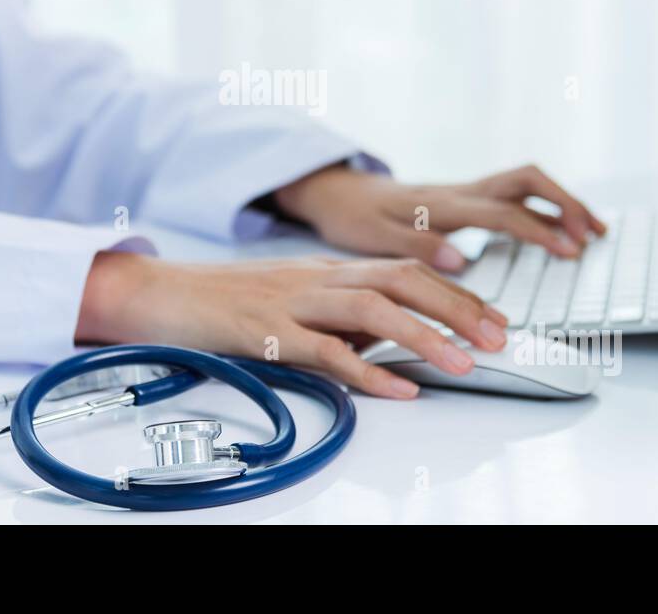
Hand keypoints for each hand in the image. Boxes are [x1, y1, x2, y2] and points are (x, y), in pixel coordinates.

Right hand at [76, 251, 508, 398]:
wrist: (160, 293)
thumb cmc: (226, 302)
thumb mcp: (296, 303)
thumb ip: (342, 319)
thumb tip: (392, 344)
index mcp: (329, 270)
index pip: (406, 270)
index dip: (457, 292)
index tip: (495, 319)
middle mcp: (318, 279)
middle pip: (401, 279)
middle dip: (457, 307)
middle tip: (497, 338)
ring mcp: (292, 303)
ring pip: (371, 308)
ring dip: (425, 335)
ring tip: (464, 362)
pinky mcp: (265, 332)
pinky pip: (323, 351)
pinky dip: (367, 370)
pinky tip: (399, 387)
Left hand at [273, 163, 605, 271]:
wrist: (337, 193)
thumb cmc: (354, 216)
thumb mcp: (373, 237)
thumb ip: (417, 245)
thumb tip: (460, 259)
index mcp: (442, 204)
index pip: (503, 211)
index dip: (540, 230)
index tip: (570, 250)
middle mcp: (460, 192)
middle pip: (526, 182)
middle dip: (566, 203)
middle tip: (595, 234)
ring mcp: (465, 193)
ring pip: (525, 186)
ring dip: (563, 203)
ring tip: (594, 231)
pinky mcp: (465, 200)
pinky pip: (515, 198)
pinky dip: (545, 210)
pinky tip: (560, 230)